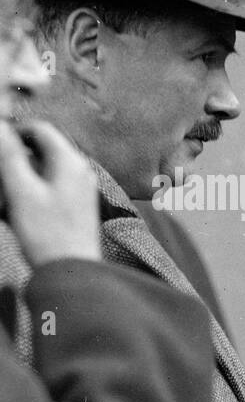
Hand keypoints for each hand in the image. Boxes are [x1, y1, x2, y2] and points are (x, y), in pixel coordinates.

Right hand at [0, 120, 98, 265]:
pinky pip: (47, 190)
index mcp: (70, 162)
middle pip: (41, 150)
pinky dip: (28, 194)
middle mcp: (80, 172)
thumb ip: (9, 155)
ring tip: (6, 200)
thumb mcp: (21, 191)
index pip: (40, 129)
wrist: (72, 272)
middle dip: (14, 159)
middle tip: (0, 177)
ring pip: (42, 171)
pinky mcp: (76, 206)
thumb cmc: (47, 234)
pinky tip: (13, 212)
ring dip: (18, 179)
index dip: (14, 131)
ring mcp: (80, 189)